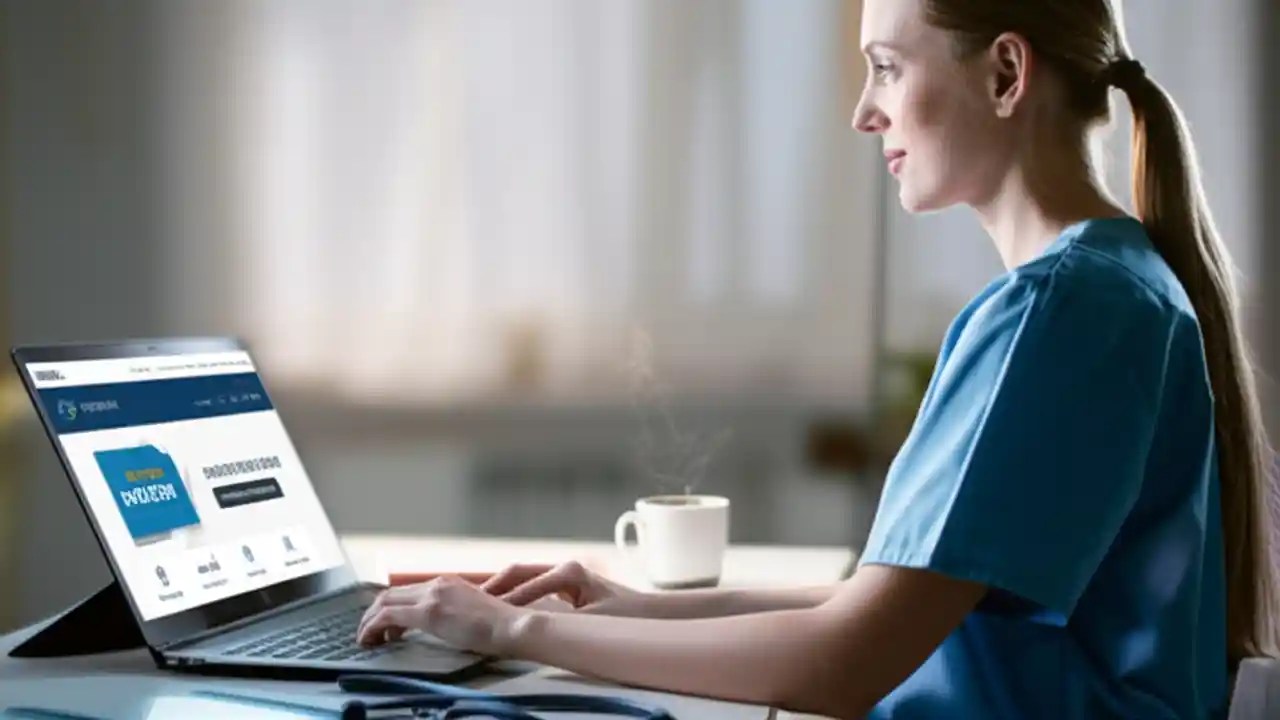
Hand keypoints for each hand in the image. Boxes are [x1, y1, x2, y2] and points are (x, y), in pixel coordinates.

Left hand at [356, 576, 527, 655]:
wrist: (510, 626)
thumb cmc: (498, 626)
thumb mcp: (470, 611)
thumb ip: (452, 611)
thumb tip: (440, 624)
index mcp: (447, 583)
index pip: (407, 591)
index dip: (390, 608)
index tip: (388, 629)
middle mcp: (436, 583)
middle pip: (391, 594)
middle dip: (374, 614)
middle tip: (370, 635)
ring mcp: (431, 595)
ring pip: (385, 601)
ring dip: (371, 621)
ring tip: (368, 640)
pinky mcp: (428, 612)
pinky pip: (388, 616)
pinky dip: (374, 627)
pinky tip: (372, 640)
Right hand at [481, 560, 647, 616]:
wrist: (647, 612)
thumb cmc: (625, 617)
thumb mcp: (592, 622)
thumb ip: (560, 622)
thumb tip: (528, 624)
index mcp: (569, 572)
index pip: (527, 585)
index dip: (506, 600)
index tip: (486, 612)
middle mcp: (564, 568)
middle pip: (518, 572)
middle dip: (493, 587)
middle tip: (469, 602)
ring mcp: (563, 573)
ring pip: (521, 576)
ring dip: (500, 589)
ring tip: (477, 604)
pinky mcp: (563, 583)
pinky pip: (530, 584)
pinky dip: (512, 593)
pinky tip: (499, 607)